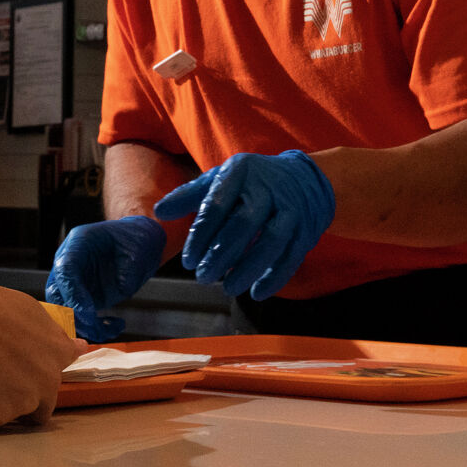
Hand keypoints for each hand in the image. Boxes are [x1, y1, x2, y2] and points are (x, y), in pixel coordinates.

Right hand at [0, 271, 81, 425]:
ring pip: (11, 414)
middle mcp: (47, 384)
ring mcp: (22, 403)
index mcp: (58, 355)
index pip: (61, 373)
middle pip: (41, 408)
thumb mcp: (33, 313)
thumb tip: (78, 348)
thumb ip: (53, 337)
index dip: (45, 375)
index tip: (32, 375)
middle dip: (24, 401)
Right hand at [45, 216, 167, 342]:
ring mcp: (76, 280)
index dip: (73, 293)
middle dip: (72, 314)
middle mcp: (71, 263)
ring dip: (84, 326)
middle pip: (57, 293)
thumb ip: (128, 268)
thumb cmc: (137, 238)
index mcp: (79, 244)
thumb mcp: (137, 248)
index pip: (65, 270)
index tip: (89, 312)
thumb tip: (121, 289)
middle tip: (94, 326)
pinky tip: (115, 326)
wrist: (141, 241)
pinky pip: (81, 316)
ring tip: (108, 331)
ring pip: (64, 309)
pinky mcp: (85, 295)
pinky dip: (95, 327)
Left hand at [153, 150, 334, 299]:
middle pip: (244, 223)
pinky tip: (258, 293)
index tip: (188, 261)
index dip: (201, 235)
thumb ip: (190, 196)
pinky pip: (293, 255)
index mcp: (240, 172)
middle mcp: (268, 188)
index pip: (217, 204)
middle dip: (222, 254)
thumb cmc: (251, 183)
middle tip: (203, 277)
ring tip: (228, 289)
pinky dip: (276, 277)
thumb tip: (159, 212)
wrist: (305, 178)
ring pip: (272, 240)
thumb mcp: (221, 179)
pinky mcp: (307, 229)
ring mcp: (291, 208)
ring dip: (249, 268)